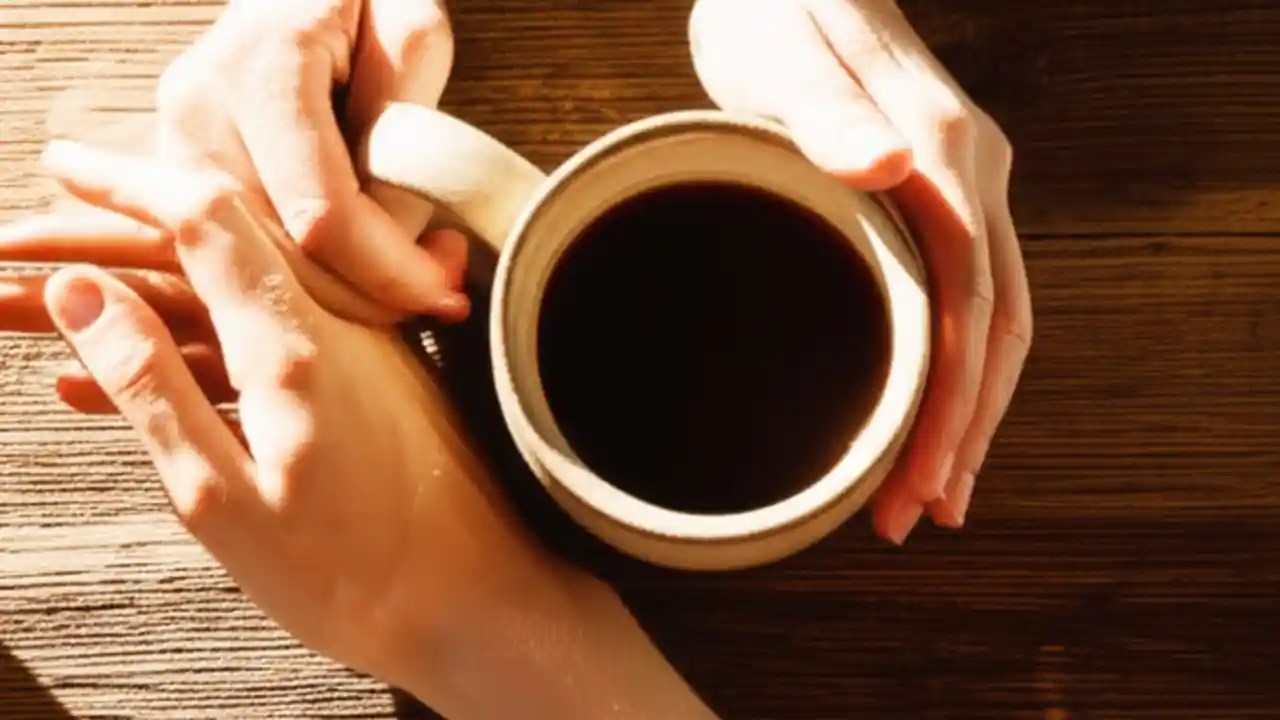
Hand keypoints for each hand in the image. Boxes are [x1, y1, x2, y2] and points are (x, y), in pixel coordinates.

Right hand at [1, 142, 716, 719]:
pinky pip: (269, 335)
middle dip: (112, 236)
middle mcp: (338, 326)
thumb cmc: (354, 577)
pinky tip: (137, 365)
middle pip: (213, 242)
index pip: (203, 217)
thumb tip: (84, 296)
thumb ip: (151, 388)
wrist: (480, 603)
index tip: (61, 168)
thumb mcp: (223, 497)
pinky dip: (196, 340)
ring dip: (143, 288)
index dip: (125, 184)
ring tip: (53, 305)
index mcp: (296, 346)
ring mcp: (360, 348)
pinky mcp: (370, 378)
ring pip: (235, 286)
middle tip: (24, 251)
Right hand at [18, 0, 466, 324]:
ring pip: (260, 267)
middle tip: (442, 285)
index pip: (322, 215)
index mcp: (261, 66)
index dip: (388, 271)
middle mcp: (199, 107)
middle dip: (370, 292)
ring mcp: (177, 142)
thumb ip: (409, 131)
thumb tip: (396, 231)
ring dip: (342, 290)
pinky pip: (244, 251)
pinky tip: (363, 258)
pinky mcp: (181, 170)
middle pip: (284, 255)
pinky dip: (309, 273)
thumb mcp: (412, 33)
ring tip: (411, 265)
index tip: (445, 293)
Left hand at [690, 0, 1033, 541]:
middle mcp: (973, 172)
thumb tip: (890, 168)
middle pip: (993, 327)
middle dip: (961, 433)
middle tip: (917, 517)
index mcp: (945, 149)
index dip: (950, 407)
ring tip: (932, 496)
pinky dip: (956, 369)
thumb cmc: (773, 8)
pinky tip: (931, 416)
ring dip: (968, 415)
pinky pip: (966, 298)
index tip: (917, 486)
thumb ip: (828, 110)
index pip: (969, 302)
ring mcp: (964, 184)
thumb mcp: (787, 49)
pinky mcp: (938, 196)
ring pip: (991, 321)